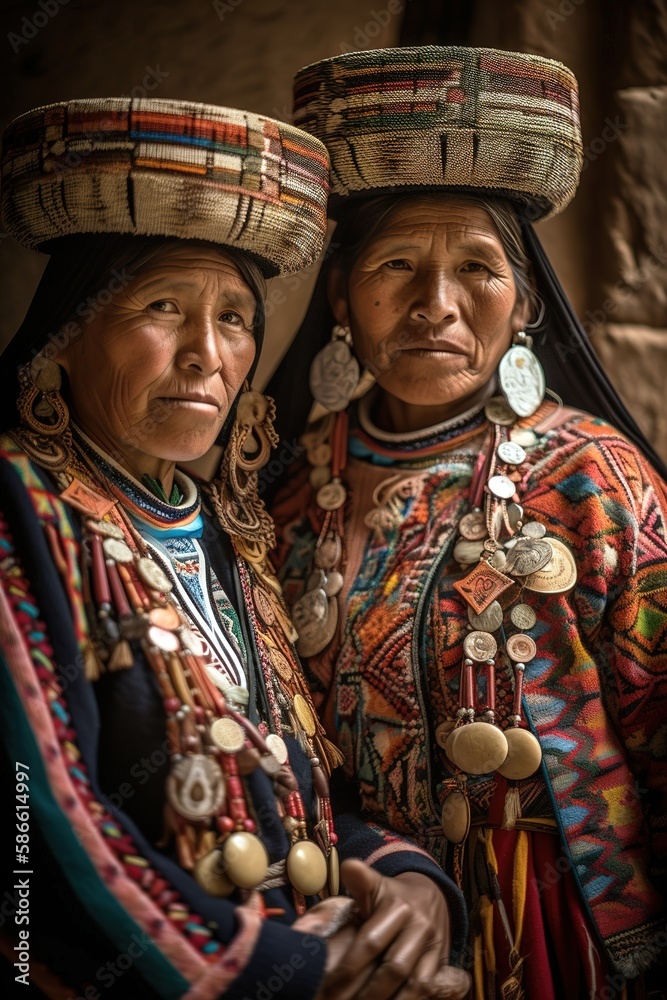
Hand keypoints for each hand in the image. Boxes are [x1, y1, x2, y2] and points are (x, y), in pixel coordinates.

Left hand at [314, 859, 469, 999]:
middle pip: (393, 968)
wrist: (431, 896)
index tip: (327, 989)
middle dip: (366, 994)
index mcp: (398, 906)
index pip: (370, 942)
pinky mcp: (443, 963)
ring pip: (416, 985)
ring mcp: (434, 946)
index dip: (347, 969)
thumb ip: (359, 879)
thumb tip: (348, 867)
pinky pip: (429, 991)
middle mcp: (419, 925)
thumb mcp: (375, 883)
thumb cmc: (391, 896)